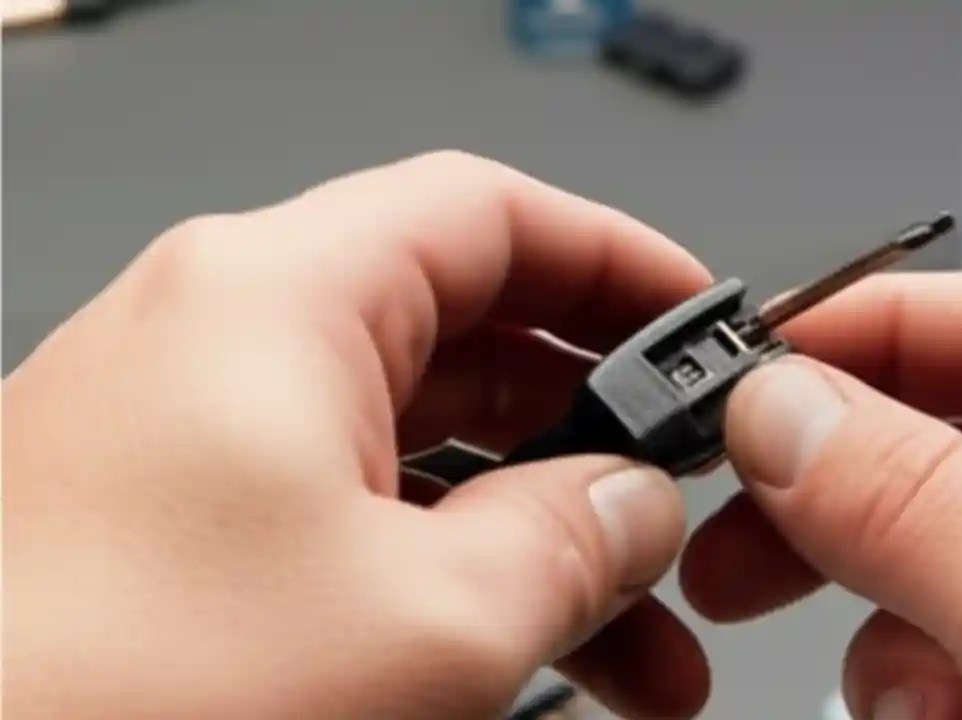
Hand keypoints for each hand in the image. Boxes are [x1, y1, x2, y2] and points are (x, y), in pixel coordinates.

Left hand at [3, 151, 712, 718]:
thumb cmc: (108, 700)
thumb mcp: (429, 624)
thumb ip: (572, 540)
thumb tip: (638, 504)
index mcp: (273, 301)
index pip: (490, 215)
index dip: (614, 259)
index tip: (692, 322)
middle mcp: (220, 342)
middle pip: (464, 336)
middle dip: (592, 429)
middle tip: (676, 491)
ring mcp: (190, 435)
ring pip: (417, 449)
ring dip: (533, 532)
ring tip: (634, 633)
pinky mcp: (173, 524)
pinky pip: (350, 517)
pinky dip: (446, 571)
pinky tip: (519, 645)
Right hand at [681, 272, 961, 718]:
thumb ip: (913, 500)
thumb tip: (780, 403)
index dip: (877, 331)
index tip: (754, 369)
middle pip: (959, 444)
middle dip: (846, 494)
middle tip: (744, 533)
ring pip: (942, 567)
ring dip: (891, 628)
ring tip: (912, 704)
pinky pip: (953, 660)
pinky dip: (920, 696)